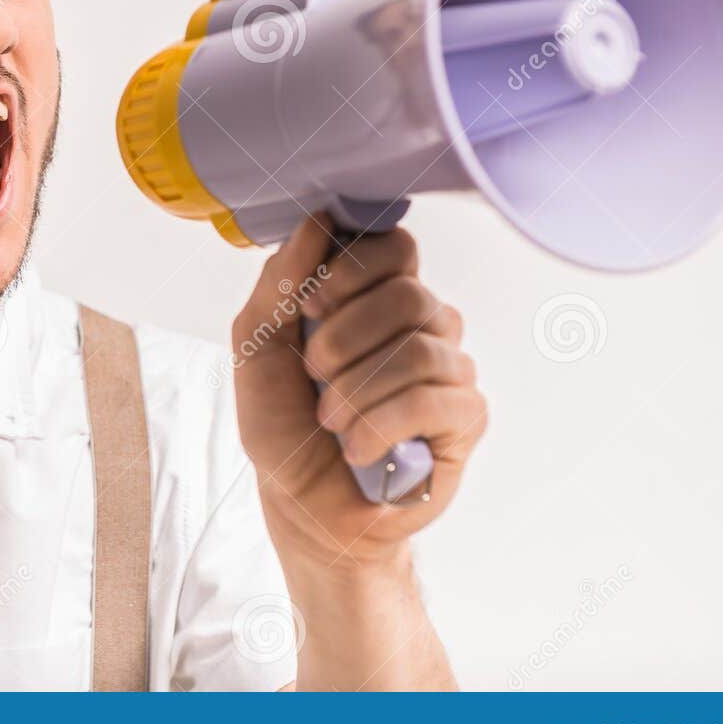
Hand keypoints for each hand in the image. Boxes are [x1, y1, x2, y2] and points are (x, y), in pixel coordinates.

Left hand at [233, 213, 487, 571]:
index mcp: (375, 296)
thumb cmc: (284, 422)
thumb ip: (280, 282)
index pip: (394, 245)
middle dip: (343, 337)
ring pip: (419, 350)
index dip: (352, 268)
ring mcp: (449, 369)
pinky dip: (380, 426)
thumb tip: (318, 219)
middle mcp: (423, 324)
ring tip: (331, 422)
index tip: (309, 304)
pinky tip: (357, 449)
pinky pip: (433, 401)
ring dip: (356, 391)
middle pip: (407, 294)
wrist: (302, 504)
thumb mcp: (257, 347)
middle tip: (314, 373)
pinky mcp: (465, 417)